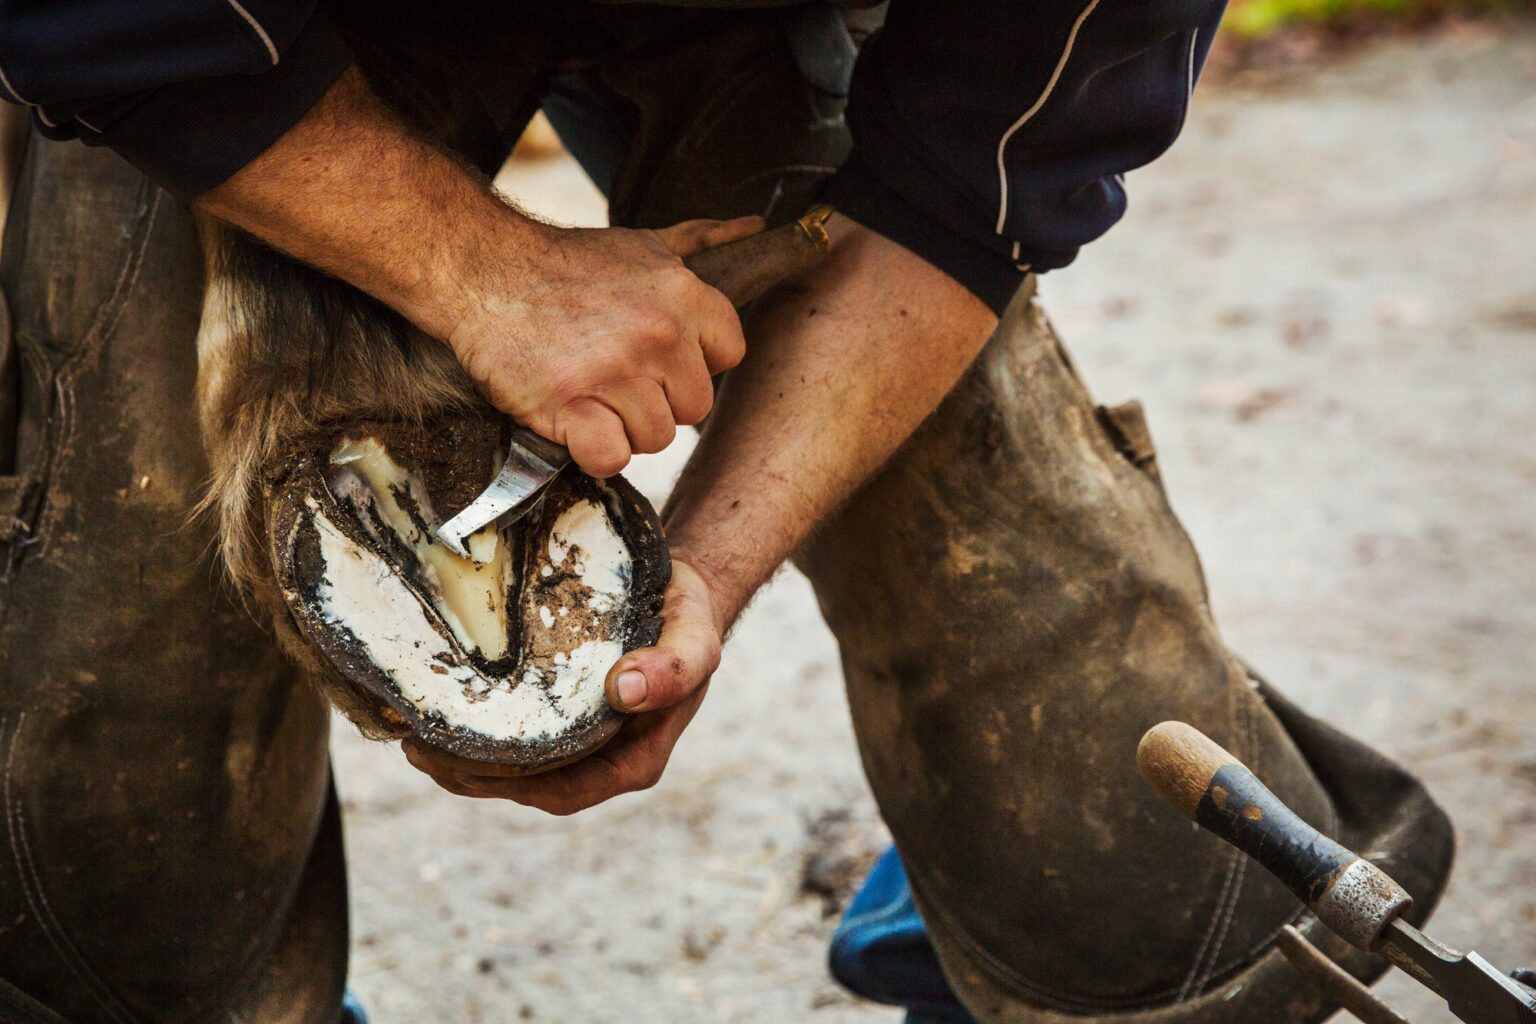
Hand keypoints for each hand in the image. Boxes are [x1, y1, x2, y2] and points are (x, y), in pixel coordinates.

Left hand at [403, 560, 727, 813]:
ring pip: (515, 766)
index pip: (566, 792)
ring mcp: (578, 740)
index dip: (512, 787)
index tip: (462, 766)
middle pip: (529, 786)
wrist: (681, 594)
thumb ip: (673, 668)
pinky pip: (515, 733)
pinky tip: (441, 710)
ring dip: (462, 759)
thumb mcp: (697, 640)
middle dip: (470, 777)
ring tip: (412, 736)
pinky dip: (476, 728)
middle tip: (417, 750)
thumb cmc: (690, 620)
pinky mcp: (559, 713)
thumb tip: (622, 691)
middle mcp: (602, 758)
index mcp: (634, 760)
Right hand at [444, 216, 762, 477]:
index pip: (729, 353)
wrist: (482, 269)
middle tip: (614, 375)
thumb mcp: (643, 244)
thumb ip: (701, 242)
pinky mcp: (569, 405)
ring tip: (588, 390)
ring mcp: (614, 372)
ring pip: (654, 438)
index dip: (693, 362)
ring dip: (622, 425)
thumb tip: (755, 228)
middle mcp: (656, 334)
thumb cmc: (564, 264)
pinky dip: (592, 450)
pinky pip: (611, 458)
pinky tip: (573, 420)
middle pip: (694, 407)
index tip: (657, 354)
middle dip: (658, 399)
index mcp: (682, 295)